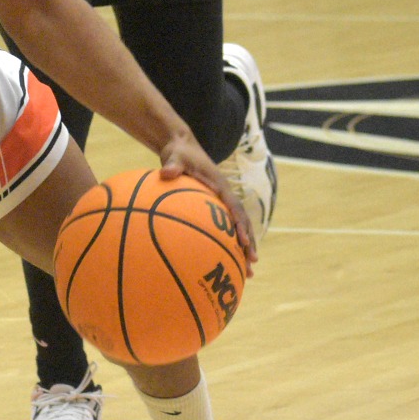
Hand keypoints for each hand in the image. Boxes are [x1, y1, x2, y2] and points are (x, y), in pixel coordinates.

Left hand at [156, 135, 257, 273]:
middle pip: (242, 222)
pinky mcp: (214, 208)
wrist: (182, 147)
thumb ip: (172, 164)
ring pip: (236, 228)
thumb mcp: (175, 155)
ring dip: (242, 248)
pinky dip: (225, 244)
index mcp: (220, 186)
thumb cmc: (179, 152)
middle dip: (248, 243)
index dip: (240, 224)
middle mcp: (225, 196)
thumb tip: (166, 173)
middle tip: (252, 263)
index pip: (234, 208)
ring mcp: (221, 203)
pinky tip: (221, 262)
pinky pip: (222, 228)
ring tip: (247, 272)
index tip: (244, 241)